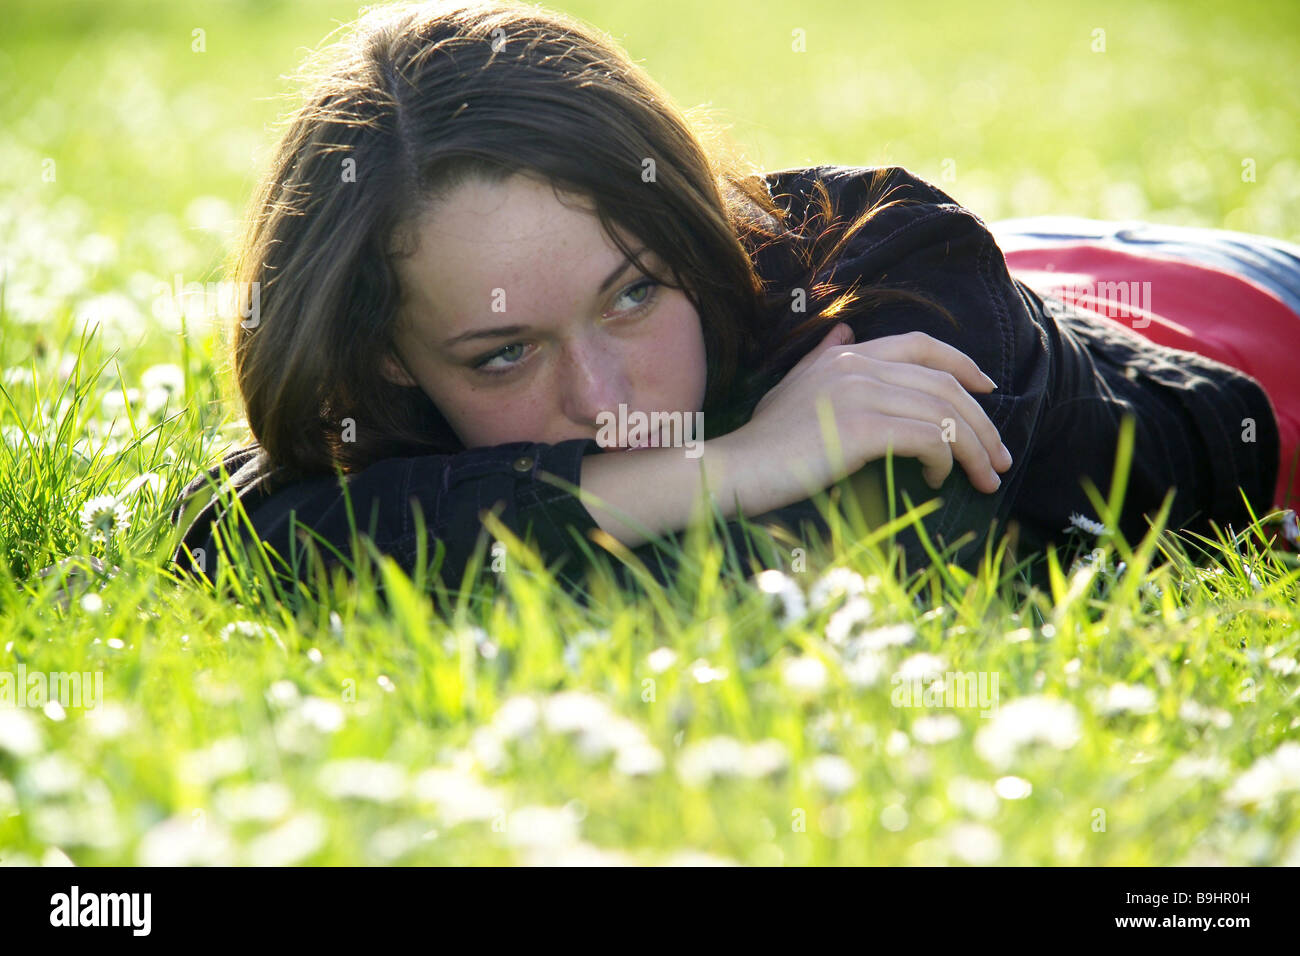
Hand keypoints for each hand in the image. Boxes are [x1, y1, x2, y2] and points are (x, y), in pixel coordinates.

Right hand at [739, 323, 1012, 500]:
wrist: (734, 469)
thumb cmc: (762, 442)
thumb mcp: (792, 389)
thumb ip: (822, 360)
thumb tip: (844, 334)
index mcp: (846, 356)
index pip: (921, 346)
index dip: (963, 364)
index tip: (988, 390)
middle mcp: (858, 365)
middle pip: (945, 385)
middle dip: (982, 424)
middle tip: (999, 459)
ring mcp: (860, 394)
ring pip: (945, 415)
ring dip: (974, 450)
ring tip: (984, 479)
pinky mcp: (863, 428)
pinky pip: (929, 438)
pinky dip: (945, 461)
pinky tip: (936, 481)